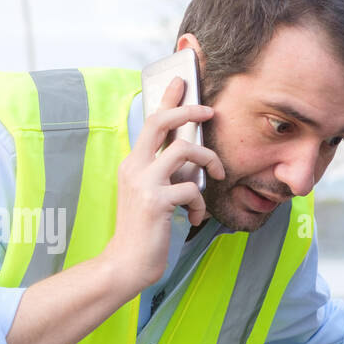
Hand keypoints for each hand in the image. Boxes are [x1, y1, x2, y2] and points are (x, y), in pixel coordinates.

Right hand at [99, 76, 224, 296]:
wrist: (126, 263)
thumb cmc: (144, 231)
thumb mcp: (151, 195)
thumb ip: (167, 175)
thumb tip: (196, 162)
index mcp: (133, 163)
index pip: (150, 120)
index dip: (167, 98)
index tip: (181, 80)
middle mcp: (135, 167)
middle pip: (161, 122)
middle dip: (188, 110)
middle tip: (209, 111)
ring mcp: (144, 183)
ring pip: (183, 151)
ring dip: (208, 160)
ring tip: (216, 175)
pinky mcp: (155, 202)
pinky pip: (191, 189)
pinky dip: (200, 203)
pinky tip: (194, 218)